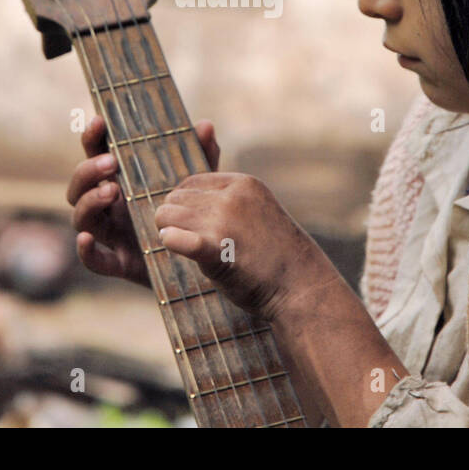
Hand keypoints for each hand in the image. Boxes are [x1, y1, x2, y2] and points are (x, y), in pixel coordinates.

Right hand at [66, 114, 220, 287]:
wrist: (202, 261)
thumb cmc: (194, 215)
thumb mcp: (199, 184)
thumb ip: (202, 156)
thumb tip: (205, 125)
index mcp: (123, 182)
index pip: (97, 155)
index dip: (92, 137)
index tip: (99, 121)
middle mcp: (111, 208)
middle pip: (79, 186)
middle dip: (89, 171)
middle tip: (111, 163)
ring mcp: (112, 235)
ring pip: (81, 217)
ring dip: (89, 201)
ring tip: (112, 191)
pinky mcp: (120, 264)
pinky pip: (93, 260)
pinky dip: (84, 251)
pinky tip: (86, 239)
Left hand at [153, 172, 342, 322]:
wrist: (301, 287)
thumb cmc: (275, 253)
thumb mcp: (256, 210)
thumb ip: (228, 200)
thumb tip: (190, 197)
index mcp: (242, 184)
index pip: (190, 182)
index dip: (184, 205)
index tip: (193, 225)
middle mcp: (232, 197)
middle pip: (175, 198)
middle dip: (174, 219)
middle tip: (190, 241)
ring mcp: (225, 222)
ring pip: (167, 216)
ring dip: (170, 233)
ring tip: (189, 249)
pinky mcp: (217, 250)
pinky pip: (178, 239)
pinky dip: (171, 241)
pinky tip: (173, 246)